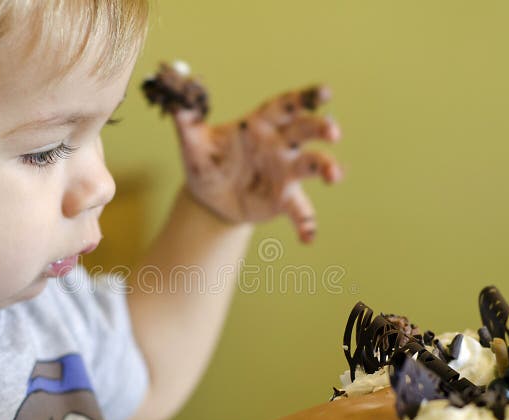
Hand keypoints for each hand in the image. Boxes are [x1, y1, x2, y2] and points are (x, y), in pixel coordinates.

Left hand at [172, 86, 341, 242]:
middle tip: (333, 130)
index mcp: (260, 124)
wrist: (208, 199)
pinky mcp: (284, 200)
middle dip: (321, 127)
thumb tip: (175, 102)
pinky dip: (306, 224)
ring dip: (326, 168)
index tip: (325, 92)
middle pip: (305, 131)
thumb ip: (186, 122)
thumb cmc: (206, 163)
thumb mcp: (193, 145)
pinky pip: (299, 211)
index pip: (284, 106)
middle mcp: (279, 145)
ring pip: (311, 165)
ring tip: (333, 176)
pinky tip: (308, 238)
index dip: (304, 97)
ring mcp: (285, 173)